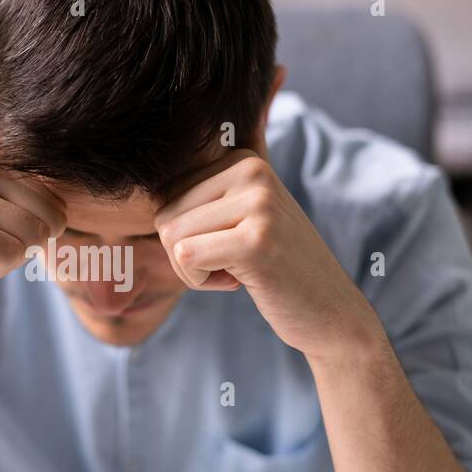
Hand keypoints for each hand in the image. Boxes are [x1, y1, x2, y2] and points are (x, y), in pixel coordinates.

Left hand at [154, 149, 381, 360]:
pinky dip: (201, 282)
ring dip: (195, 270)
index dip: (186, 235)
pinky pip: (185, 257)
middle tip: (232, 264)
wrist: (329, 312)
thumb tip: (142, 175)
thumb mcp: (241, 219)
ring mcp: (257, 203)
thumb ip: (203, 196)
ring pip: (172, 238)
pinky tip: (240, 282)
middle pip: (165, 216)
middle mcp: (251, 170)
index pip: (167, 196)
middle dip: (185, 254)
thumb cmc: (274, 269)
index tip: (229, 246)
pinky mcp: (255, 240)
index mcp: (244, 159)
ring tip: (240, 271)